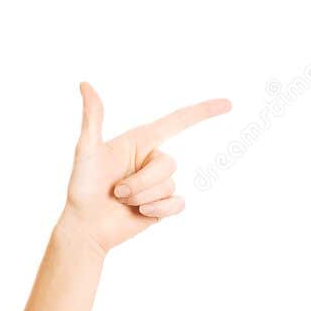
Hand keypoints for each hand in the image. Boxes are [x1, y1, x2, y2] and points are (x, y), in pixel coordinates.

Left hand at [60, 81, 230, 256]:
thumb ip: (92, 118)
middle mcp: (152, 160)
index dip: (202, 112)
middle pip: (169, 164)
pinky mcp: (163, 206)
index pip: (177, 121)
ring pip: (170, 186)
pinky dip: (158, 210)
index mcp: (140, 141)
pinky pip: (177, 204)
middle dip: (140, 182)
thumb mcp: (86, 151)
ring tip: (121, 201)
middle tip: (116, 191)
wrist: (85, 226)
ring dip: (142, 197)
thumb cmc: (82, 187)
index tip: (228, 104)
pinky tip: (140, 214)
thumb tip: (84, 84)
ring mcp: (158, 184)